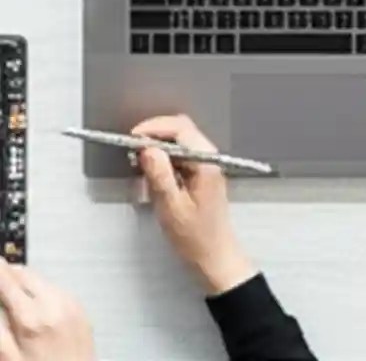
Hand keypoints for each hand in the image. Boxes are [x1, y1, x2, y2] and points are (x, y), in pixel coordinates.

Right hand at [0, 261, 93, 360]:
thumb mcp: (9, 357)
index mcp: (31, 317)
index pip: (8, 281)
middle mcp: (55, 304)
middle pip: (26, 275)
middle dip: (8, 274)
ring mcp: (71, 304)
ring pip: (42, 281)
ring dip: (24, 282)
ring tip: (10, 291)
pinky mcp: (81, 309)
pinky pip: (56, 290)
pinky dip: (41, 291)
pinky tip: (33, 304)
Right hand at [132, 115, 256, 295]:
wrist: (215, 257)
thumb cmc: (195, 237)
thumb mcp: (171, 207)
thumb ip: (160, 175)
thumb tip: (147, 148)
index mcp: (207, 162)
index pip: (182, 128)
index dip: (154, 128)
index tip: (130, 138)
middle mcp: (210, 159)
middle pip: (181, 131)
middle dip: (154, 136)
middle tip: (131, 152)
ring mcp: (206, 166)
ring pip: (180, 144)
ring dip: (157, 149)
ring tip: (137, 164)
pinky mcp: (200, 176)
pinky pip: (180, 158)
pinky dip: (164, 160)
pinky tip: (150, 174)